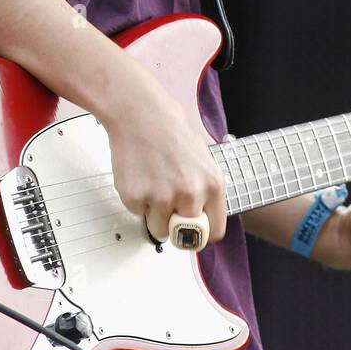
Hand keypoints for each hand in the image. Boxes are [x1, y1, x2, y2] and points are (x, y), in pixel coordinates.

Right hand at [103, 63, 226, 243]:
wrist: (140, 113)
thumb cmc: (170, 129)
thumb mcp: (203, 160)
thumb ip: (205, 190)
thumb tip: (202, 217)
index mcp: (213, 185)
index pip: (214, 231)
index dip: (202, 232)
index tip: (194, 230)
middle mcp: (190, 194)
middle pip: (187, 237)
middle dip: (178, 229)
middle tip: (170, 214)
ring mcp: (162, 197)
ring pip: (158, 228)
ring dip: (154, 213)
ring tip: (154, 184)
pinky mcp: (136, 197)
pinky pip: (136, 212)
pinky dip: (136, 200)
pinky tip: (140, 176)